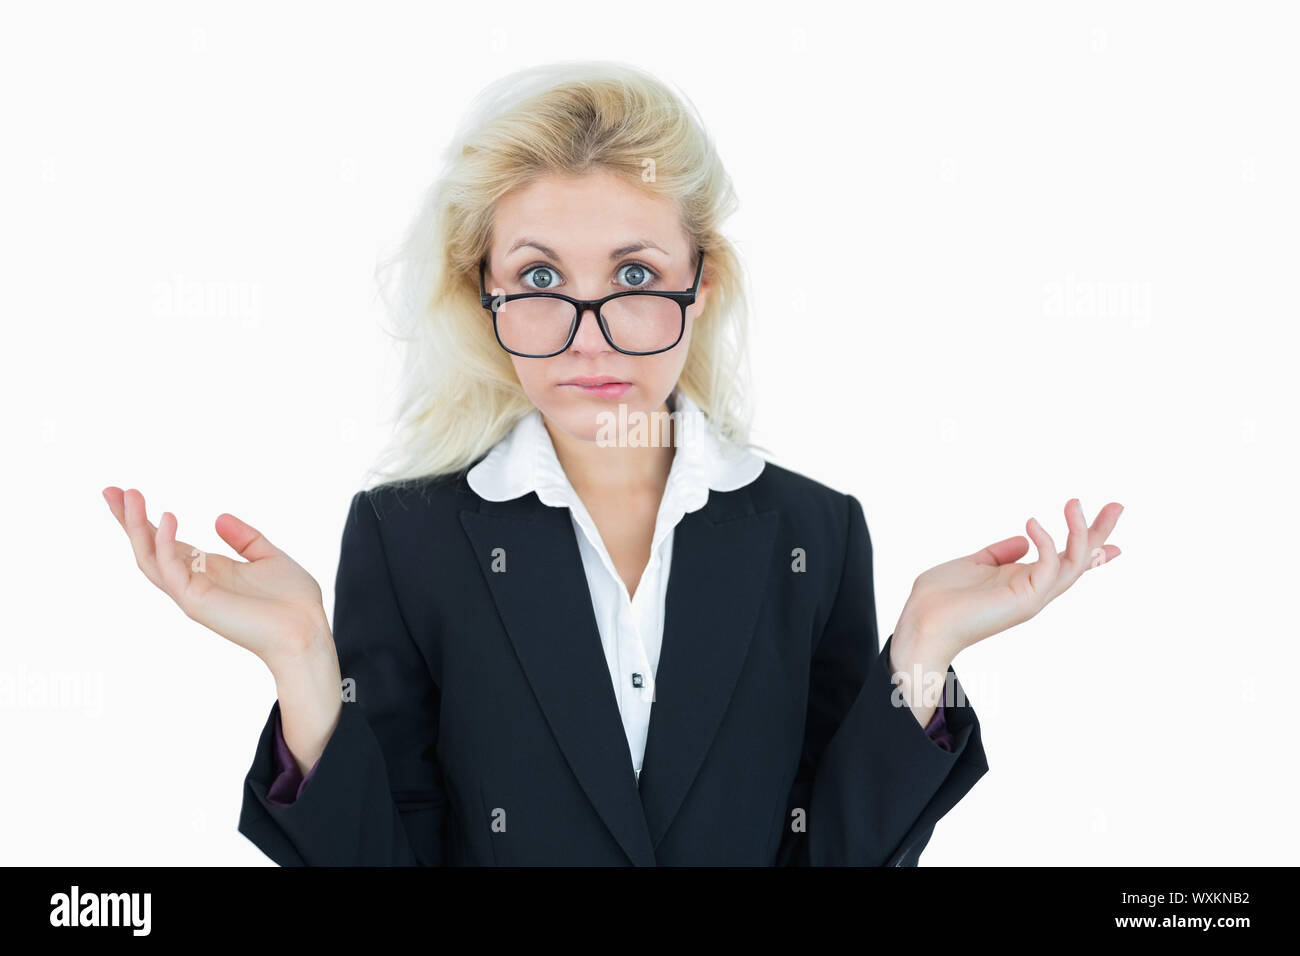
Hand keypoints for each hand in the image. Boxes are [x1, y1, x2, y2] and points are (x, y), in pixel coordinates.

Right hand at [103, 486, 332, 669]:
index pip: (166, 542)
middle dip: (128, 520)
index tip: (129, 493)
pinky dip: (165, 543)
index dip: (146, 520)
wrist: (307, 631)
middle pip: (148, 548)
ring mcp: (191, 593)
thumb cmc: (293, 603)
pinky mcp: (197, 601)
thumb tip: (219, 517)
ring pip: (149, 558)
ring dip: (136, 527)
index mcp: (207, 571)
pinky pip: (171, 569)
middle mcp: (193, 582)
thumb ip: (245, 539)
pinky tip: (168, 518)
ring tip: (130, 497)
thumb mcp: (269, 558)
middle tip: (110, 490)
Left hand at [897, 498, 1123, 661]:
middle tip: (1117, 506)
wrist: (923, 623)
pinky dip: (1047, 543)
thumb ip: (999, 553)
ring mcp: (1031, 596)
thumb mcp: (974, 564)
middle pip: (1079, 561)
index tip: (1109, 526)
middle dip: (1099, 533)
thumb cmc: (940, 599)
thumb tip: (1022, 540)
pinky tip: (1033, 523)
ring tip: (1074, 503)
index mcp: (1023, 582)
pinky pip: (1048, 568)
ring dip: (1080, 533)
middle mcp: (1034, 590)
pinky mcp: (1023, 599)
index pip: (1065, 562)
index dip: (1089, 545)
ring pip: (1073, 564)